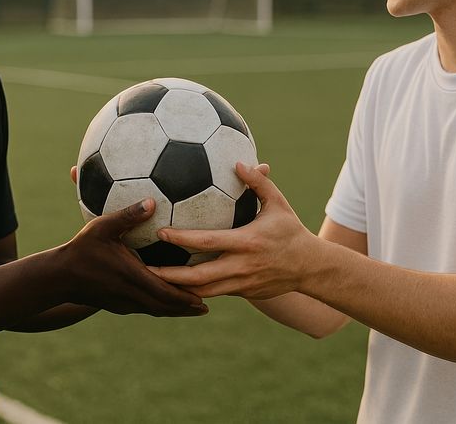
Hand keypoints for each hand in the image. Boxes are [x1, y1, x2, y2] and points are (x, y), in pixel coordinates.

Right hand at [60, 192, 207, 317]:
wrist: (57, 278)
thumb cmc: (80, 249)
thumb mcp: (102, 227)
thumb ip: (127, 215)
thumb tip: (151, 201)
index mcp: (131, 277)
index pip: (164, 293)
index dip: (186, 298)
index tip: (205, 298)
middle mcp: (129, 295)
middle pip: (164, 307)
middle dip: (185, 308)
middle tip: (205, 306)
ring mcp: (122, 303)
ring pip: (154, 310)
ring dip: (173, 310)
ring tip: (191, 306)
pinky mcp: (115, 305)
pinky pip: (142, 308)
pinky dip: (158, 307)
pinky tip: (163, 299)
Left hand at [150, 163, 319, 299]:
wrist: (311, 267)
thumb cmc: (291, 231)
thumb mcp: (278, 203)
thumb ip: (258, 183)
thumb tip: (239, 162)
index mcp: (246, 242)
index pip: (207, 242)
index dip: (182, 238)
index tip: (160, 232)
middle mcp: (241, 266)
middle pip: (198, 276)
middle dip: (170, 274)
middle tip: (145, 268)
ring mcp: (242, 284)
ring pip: (203, 291)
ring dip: (178, 288)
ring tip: (154, 282)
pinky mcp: (244, 294)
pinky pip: (215, 294)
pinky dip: (196, 292)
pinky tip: (178, 288)